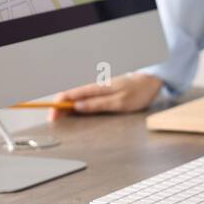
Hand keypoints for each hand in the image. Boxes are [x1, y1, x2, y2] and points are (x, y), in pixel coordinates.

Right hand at [48, 73, 163, 118]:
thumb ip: (98, 104)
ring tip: (60, 119)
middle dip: (59, 108)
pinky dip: (77, 107)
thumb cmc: (138, 92)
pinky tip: (74, 114)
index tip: (52, 114)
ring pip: (76, 99)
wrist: (150, 83)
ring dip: (67, 108)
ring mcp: (98, 90)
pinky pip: (85, 100)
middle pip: (70, 97)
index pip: (70, 94)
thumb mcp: (119, 102)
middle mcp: (95, 87)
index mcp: (96, 88)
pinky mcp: (102, 94)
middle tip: (53, 121)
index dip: (58, 104)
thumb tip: (78, 106)